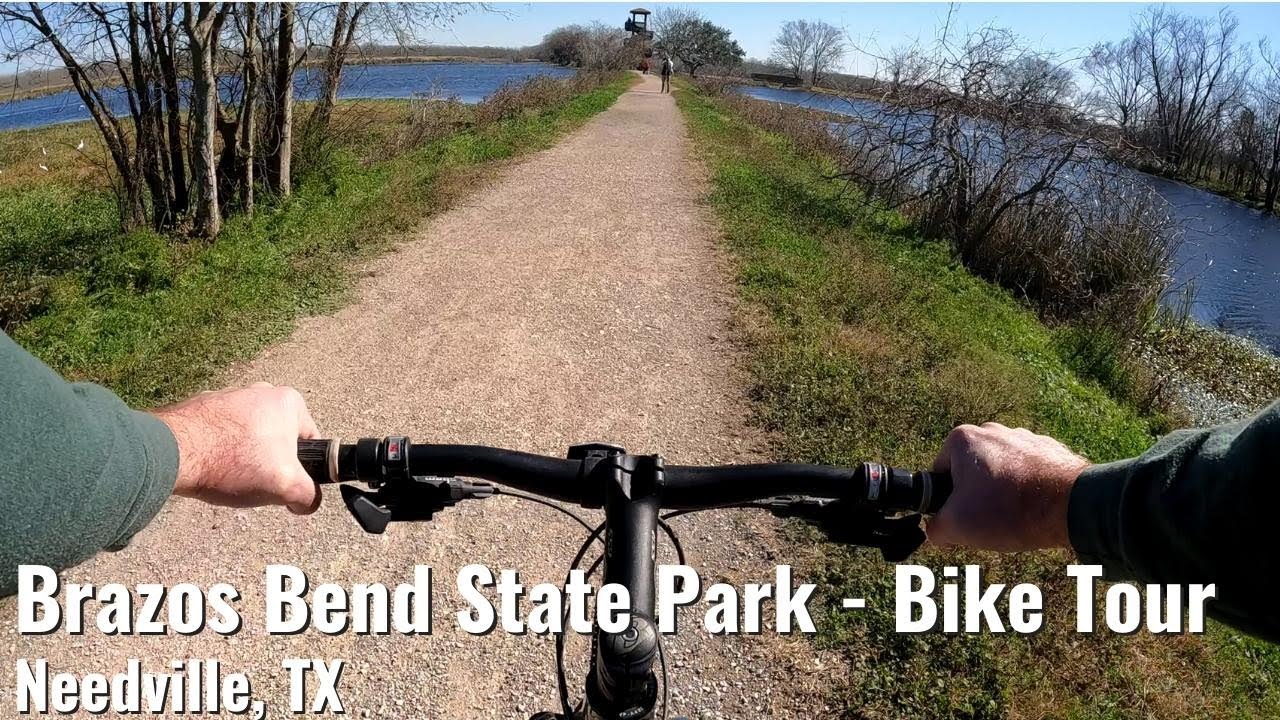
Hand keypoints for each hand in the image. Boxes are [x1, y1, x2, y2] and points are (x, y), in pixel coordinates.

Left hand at [152, 383, 320, 514]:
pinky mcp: (201, 407)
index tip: (283, 483)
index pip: (310, 442)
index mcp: (289, 401)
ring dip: (242, 457)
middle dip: (269, 463)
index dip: (301, 469)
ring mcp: (228, 396)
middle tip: (254, 482)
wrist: (172, 453)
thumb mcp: (286, 487)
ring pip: (248, 437)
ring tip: (227, 477)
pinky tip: (209, 468)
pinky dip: (218, 450)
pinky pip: (220, 433)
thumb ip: (309, 495)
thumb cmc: (232, 462)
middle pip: (278, 439)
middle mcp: (261, 390)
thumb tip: (307, 501)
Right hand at [926, 422, 1088, 551]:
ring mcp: (1024, 437)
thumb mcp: (956, 526)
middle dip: (975, 496)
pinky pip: (1028, 472)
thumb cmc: (1009, 510)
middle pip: (971, 471)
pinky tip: (1035, 509)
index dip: (946, 501)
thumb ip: (935, 527)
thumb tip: (937, 529)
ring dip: (1002, 493)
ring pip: (1000, 471)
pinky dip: (1028, 489)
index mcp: (962, 440)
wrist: (1072, 506)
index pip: (939, 473)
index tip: (961, 517)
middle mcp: (992, 430)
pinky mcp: (1050, 449)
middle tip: (987, 521)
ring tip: (1015, 517)